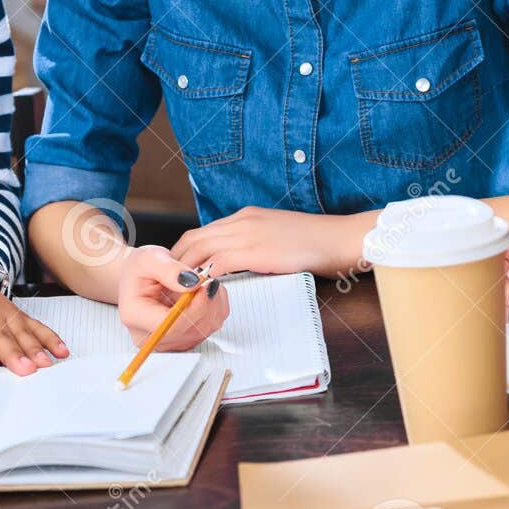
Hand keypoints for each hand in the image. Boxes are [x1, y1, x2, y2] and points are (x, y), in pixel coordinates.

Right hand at [118, 245, 228, 350]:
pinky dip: (213, 311)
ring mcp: (167, 341)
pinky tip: (204, 295)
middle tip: (207, 280)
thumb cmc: (139, 270)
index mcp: (136, 316)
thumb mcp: (149, 258)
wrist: (137, 278)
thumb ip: (170, 270)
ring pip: (204, 331)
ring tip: (203, 285)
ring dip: (212, 306)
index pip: (173, 326)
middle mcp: (150, 336)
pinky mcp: (180, 341)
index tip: (205, 286)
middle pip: (190, 331)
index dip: (196, 307)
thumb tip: (194, 283)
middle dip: (207, 304)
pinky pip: (208, 330)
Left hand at [170, 207, 369, 277]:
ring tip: (175, 292)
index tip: (178, 271)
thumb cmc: (317, 243)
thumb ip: (257, 246)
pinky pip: (216, 263)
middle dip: (175, 261)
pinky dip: (202, 277)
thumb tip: (240, 265)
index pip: (203, 231)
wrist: (341, 238)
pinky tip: (197, 291)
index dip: (185, 252)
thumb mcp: (279, 238)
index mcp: (247, 216)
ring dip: (183, 271)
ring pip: (199, 249)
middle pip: (193, 238)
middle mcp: (242, 220)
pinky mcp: (254, 250)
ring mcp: (247, 233)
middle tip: (167, 285)